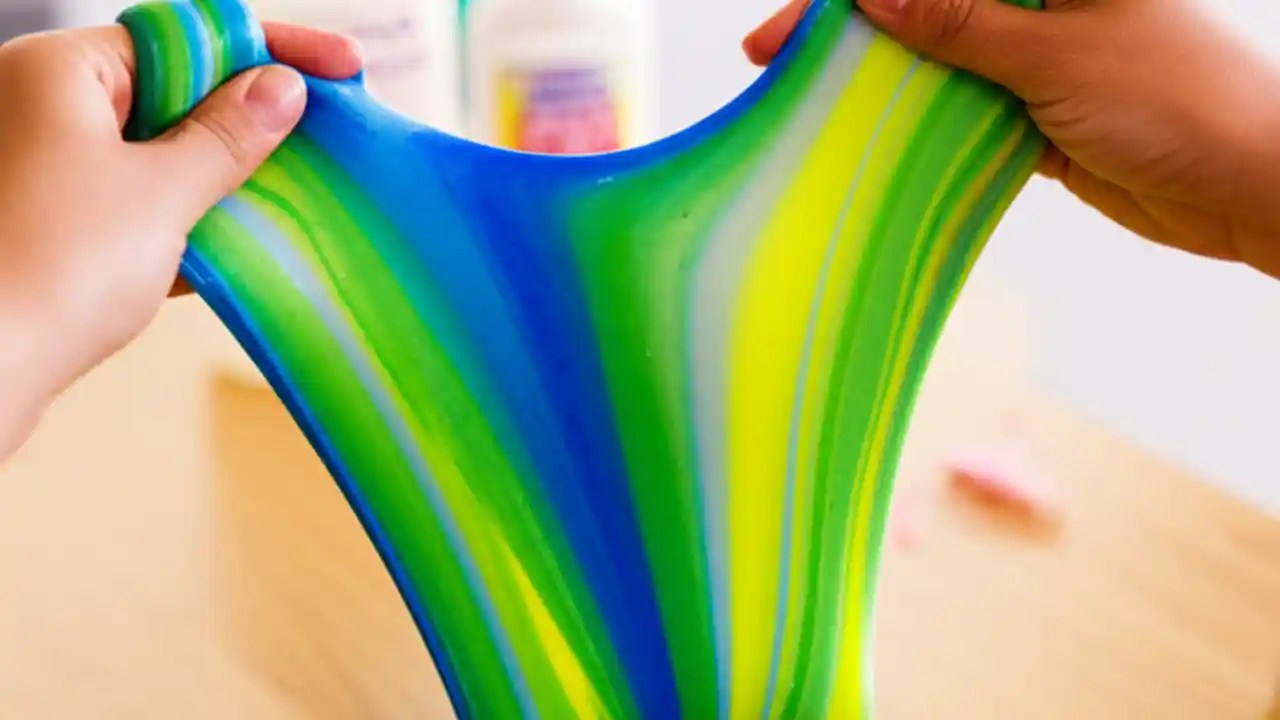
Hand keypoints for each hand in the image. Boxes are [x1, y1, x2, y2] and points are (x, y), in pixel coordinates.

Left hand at [0, 23, 362, 457]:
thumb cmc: (51, 272)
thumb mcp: (161, 194)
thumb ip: (226, 137)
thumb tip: (280, 87)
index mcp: (59, 72)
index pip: (183, 36)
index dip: (268, 48)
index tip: (341, 65)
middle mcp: (43, 108)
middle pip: (175, 90)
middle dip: (250, 115)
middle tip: (328, 130)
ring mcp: (46, 170)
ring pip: (161, 153)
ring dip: (226, 176)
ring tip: (296, 194)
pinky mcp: (55, 228)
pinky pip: (142, 203)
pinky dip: (191, 219)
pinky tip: (243, 246)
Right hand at [745, 0, 1279, 277]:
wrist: (1250, 189)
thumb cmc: (1179, 100)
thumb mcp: (1057, 55)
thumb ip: (960, 23)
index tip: (790, 25)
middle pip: (924, 2)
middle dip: (848, 29)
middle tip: (770, 60)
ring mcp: (1035, 53)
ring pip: (933, 55)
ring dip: (874, 80)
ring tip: (801, 103)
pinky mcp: (1033, 109)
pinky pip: (955, 107)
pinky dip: (913, 124)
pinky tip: (861, 140)